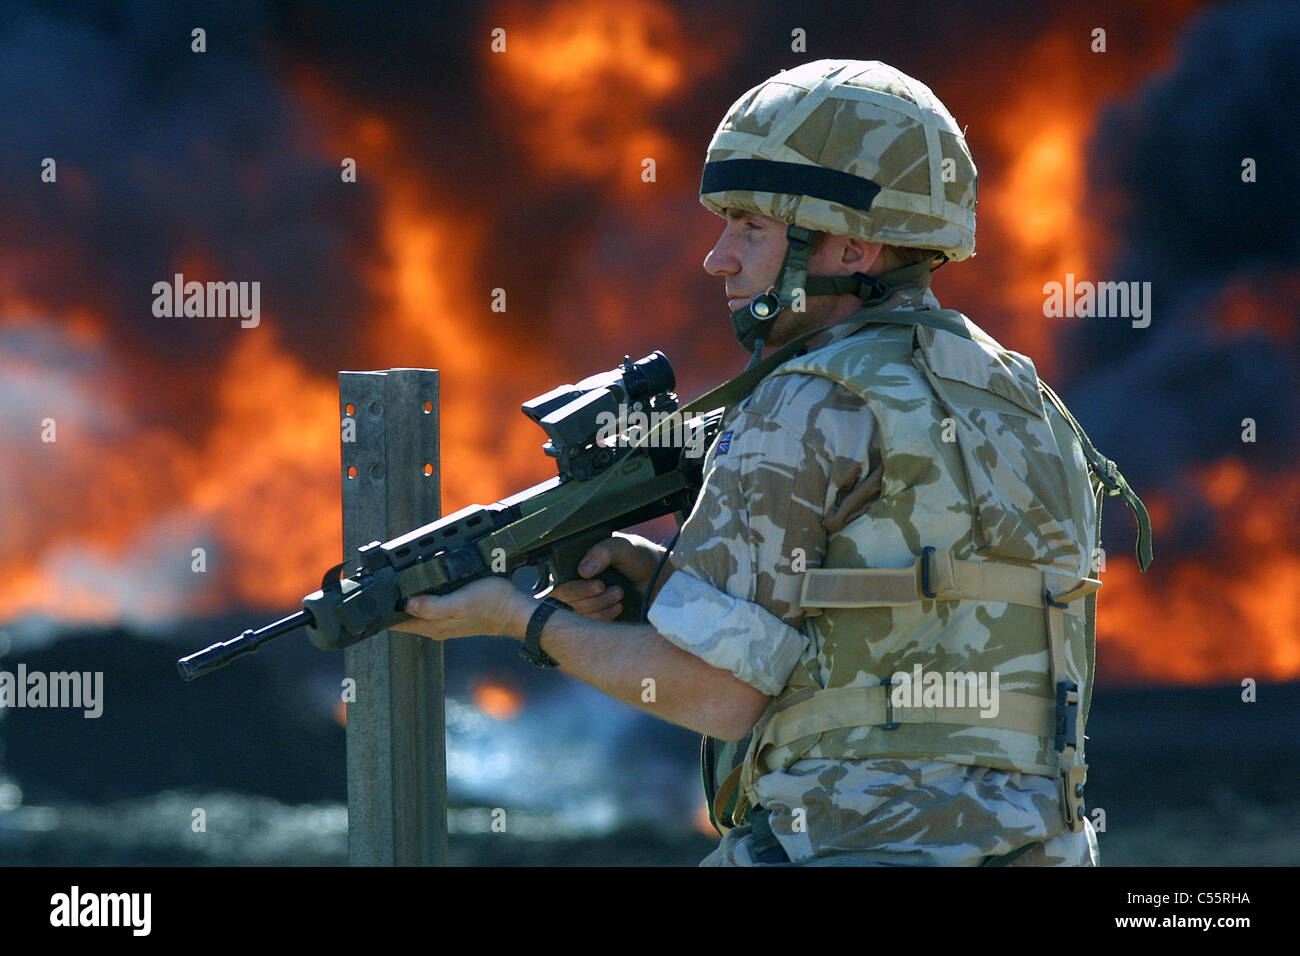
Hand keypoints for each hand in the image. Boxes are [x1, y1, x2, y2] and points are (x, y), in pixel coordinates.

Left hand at [390, 576, 531, 641]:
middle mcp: (434, 626)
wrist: (516, 611)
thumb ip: (433, 606)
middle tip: (382, 581)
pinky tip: (425, 586)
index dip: (382, 609)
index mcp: (432, 626)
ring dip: (406, 599)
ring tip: (397, 581)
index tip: (372, 594)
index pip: (396, 622)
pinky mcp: (453, 613)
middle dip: (391, 602)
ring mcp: (444, 621)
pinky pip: (429, 607)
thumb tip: (408, 604)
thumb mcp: (461, 603)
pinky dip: (422, 597)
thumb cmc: (493, 605)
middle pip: (403, 616)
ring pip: (415, 610)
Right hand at [549, 533, 669, 620]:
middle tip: (610, 589)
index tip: (598, 585)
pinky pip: (589, 627)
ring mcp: (584, 604)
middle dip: (588, 598)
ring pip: (575, 616)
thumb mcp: (623, 547)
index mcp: (574, 565)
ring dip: (598, 607)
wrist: (660, 580)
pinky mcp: (595, 619)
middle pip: (563, 602)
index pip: (557, 583)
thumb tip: (583, 569)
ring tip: (619, 594)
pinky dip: (603, 618)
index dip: (574, 588)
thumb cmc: (640, 559)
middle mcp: (575, 585)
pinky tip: (618, 607)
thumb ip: (603, 551)